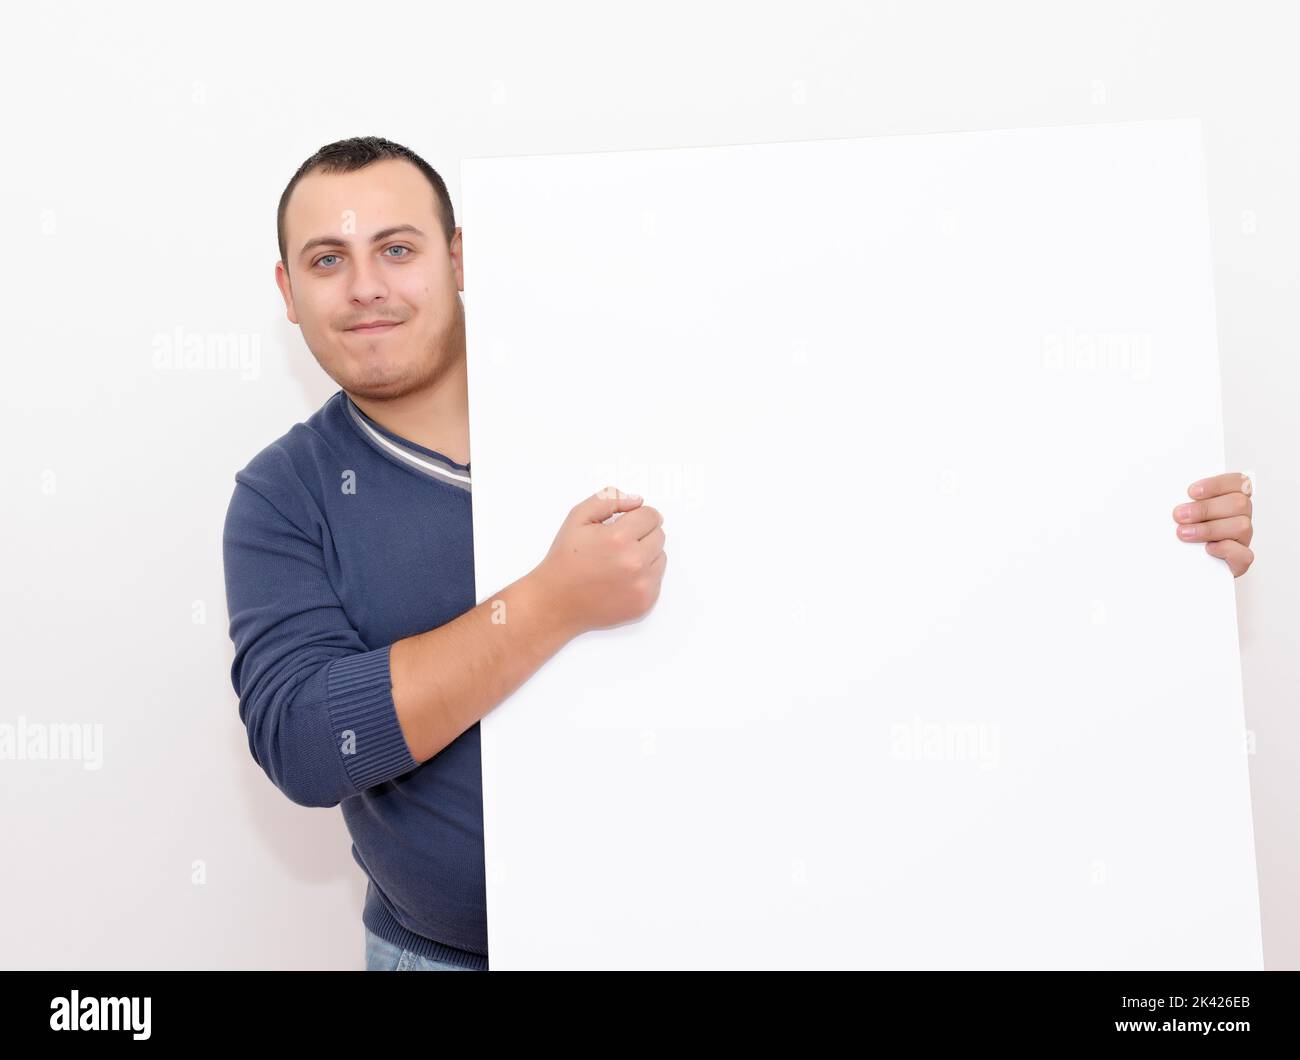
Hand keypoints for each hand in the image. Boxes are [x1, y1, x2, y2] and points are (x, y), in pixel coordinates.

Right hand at [531, 486, 666, 634]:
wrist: (556, 601)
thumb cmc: (565, 561)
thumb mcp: (577, 518)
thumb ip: (608, 500)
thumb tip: (636, 500)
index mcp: (618, 538)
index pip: (651, 515)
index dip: (638, 515)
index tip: (630, 520)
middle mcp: (634, 563)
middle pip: (659, 535)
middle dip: (642, 533)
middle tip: (619, 542)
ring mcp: (642, 585)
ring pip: (661, 557)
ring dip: (645, 555)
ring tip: (618, 561)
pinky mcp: (645, 602)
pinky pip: (657, 579)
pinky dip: (644, 576)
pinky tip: (621, 578)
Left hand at [1173, 472, 1253, 576]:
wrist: (1178, 568)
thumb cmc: (1182, 532)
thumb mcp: (1181, 514)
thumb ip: (1183, 501)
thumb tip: (1169, 494)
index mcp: (1230, 500)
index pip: (1238, 482)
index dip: (1217, 484)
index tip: (1191, 492)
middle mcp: (1240, 517)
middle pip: (1239, 503)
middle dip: (1205, 508)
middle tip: (1179, 515)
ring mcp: (1242, 540)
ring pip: (1242, 526)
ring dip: (1210, 529)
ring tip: (1184, 533)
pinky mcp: (1240, 561)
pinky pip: (1244, 554)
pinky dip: (1226, 550)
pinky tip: (1208, 549)